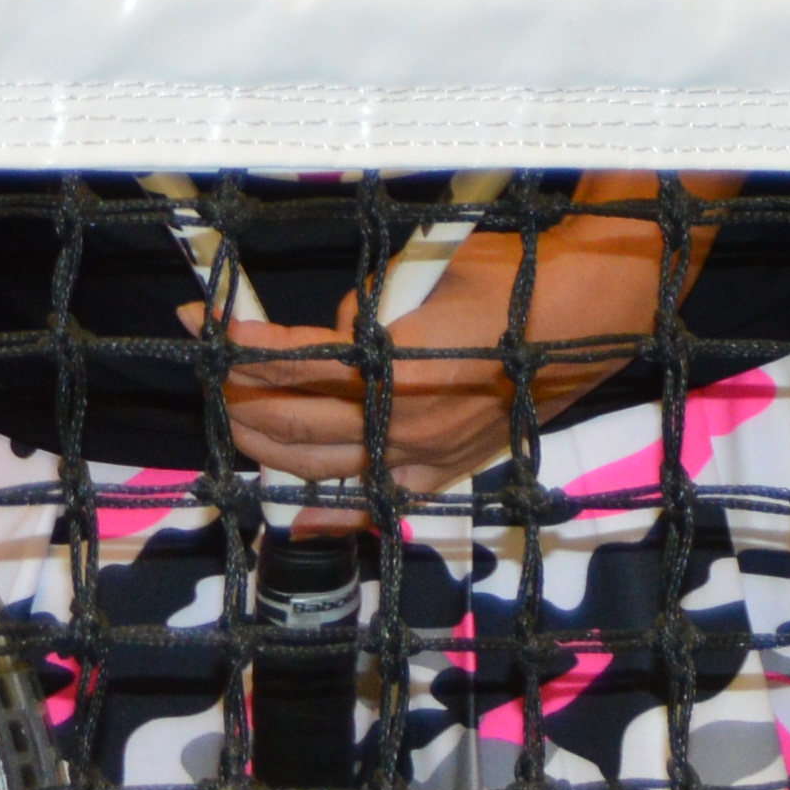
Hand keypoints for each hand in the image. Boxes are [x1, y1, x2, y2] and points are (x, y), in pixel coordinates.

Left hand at [200, 212, 664, 495]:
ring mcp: (426, 457)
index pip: (292, 361)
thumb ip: (367, 308)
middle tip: (209, 365)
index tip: (198, 317)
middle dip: (239, 395)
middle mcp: (407, 423)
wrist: (591, 317)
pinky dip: (331, 512)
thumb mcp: (424, 272)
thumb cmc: (509, 278)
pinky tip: (295, 516)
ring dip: (265, 442)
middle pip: (294, 421)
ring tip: (232, 415)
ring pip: (321, 465)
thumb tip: (336, 330)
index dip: (239, 342)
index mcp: (399, 367)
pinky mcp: (445, 473)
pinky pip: (376, 503)